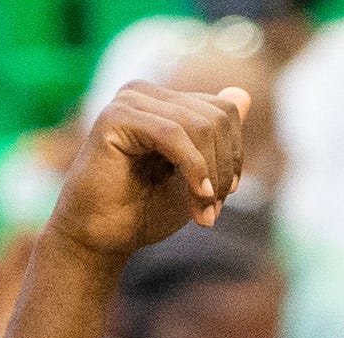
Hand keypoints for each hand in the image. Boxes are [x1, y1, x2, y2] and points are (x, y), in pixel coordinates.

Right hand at [48, 81, 249, 259]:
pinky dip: (193, 168)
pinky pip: (173, 134)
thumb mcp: (194, 176)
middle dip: (223, 168)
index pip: (223, 110)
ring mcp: (129, 101)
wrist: (99, 240)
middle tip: (213, 211)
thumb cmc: (142, 211)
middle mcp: (145, 93)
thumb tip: (244, 93)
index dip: (233, 154)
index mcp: (163, 102)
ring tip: (204, 213)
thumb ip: (217, 139)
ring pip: (199, 125)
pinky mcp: (115, 117)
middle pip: (216, 116)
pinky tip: (198, 197)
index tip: (225, 195)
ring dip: (210, 176)